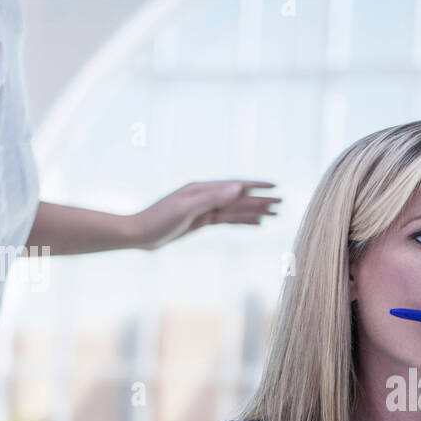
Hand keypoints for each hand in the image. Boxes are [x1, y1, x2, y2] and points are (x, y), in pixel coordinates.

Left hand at [130, 180, 279, 249]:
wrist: (138, 234)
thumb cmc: (158, 220)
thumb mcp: (186, 208)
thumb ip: (213, 198)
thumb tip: (238, 188)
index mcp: (202, 189)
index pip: (234, 185)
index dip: (255, 186)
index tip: (274, 187)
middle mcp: (205, 196)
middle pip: (238, 197)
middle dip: (260, 200)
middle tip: (281, 203)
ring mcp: (203, 209)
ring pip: (234, 209)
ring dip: (254, 210)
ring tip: (274, 213)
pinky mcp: (200, 221)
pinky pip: (227, 219)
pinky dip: (242, 220)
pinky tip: (256, 222)